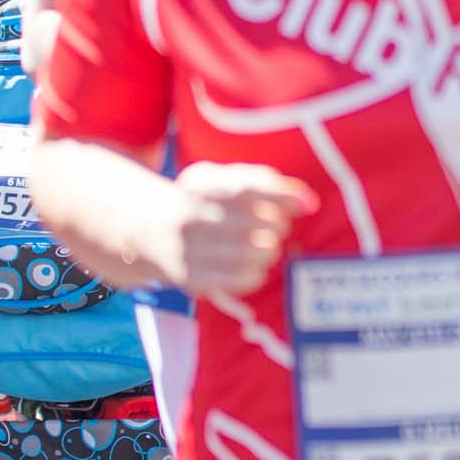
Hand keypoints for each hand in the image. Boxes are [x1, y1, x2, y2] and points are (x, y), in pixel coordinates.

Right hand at [166, 163, 316, 298]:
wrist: (148, 231)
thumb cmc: (204, 202)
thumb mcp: (224, 180)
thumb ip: (268, 183)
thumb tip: (310, 202)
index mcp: (203, 185)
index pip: (250, 188)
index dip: (285, 196)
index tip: (308, 205)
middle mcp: (193, 216)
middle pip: (258, 223)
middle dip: (278, 225)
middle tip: (274, 226)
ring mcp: (190, 249)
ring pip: (254, 253)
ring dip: (270, 250)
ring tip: (263, 246)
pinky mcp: (191, 277)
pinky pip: (241, 279)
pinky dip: (256, 273)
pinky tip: (251, 266)